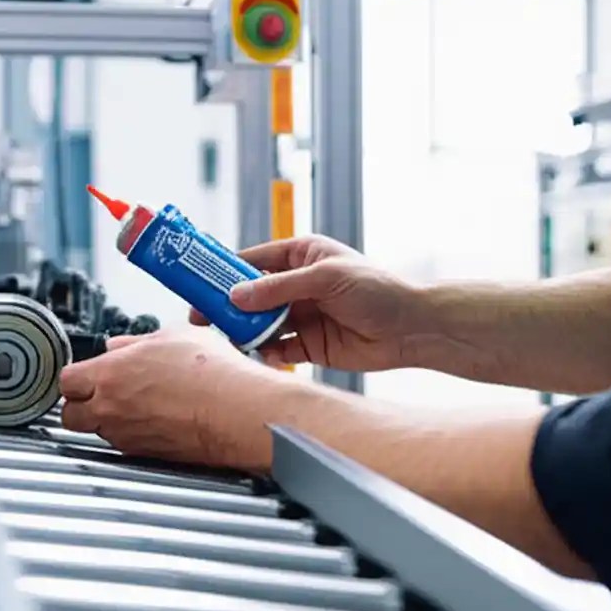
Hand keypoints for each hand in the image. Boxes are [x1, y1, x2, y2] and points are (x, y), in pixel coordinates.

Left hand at [58, 328, 296, 471]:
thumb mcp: (173, 336)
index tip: (87, 372)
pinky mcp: (147, 454)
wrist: (237, 411)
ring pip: (98, 433)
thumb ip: (136, 341)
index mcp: (110, 374)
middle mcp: (111, 409)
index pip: (65, 380)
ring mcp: (128, 435)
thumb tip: (119, 346)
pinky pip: (125, 445)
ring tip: (134, 405)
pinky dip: (132, 435)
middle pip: (70, 415)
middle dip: (81, 405)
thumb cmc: (212, 372)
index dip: (76, 376)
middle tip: (101, 393)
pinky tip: (155, 420)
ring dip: (107, 421)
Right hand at [194, 235, 419, 371]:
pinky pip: (278, 349)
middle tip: (201, 316)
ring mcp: (302, 315)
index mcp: (302, 255)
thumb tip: (237, 295)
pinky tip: (262, 354)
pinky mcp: (309, 344)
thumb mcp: (324, 279)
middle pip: (252, 294)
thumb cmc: (377, 289)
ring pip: (261, 323)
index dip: (226, 270)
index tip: (199, 280)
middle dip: (228, 305)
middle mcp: (298, 284)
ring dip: (245, 331)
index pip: (254, 260)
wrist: (411, 328)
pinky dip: (267, 352)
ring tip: (229, 337)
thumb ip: (279, 288)